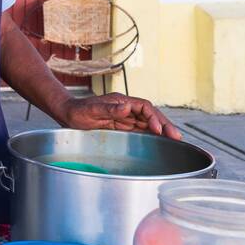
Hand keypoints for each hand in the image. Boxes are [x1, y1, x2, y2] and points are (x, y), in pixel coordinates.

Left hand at [63, 92, 180, 139]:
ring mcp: (125, 117)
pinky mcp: (122, 127)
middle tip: (177, 137)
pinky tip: (160, 143)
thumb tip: (127, 107)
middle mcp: (126, 108)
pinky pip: (140, 131)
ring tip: (175, 141)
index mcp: (122, 101)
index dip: (153, 118)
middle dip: (165, 125)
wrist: (67, 114)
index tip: (158, 130)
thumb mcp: (91, 110)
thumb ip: (109, 109)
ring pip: (148, 123)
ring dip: (161, 131)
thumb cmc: (77, 111)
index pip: (144, 107)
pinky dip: (152, 136)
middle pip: (150, 115)